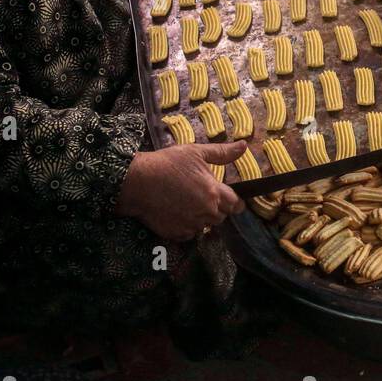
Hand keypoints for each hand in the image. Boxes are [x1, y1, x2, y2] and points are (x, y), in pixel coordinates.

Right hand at [116, 141, 247, 241]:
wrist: (137, 182)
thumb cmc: (167, 164)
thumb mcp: (195, 152)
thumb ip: (222, 153)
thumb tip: (244, 146)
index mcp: (214, 193)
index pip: (236, 205)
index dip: (235, 202)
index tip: (230, 199)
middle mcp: (206, 212)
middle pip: (221, 216)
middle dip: (216, 208)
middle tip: (202, 197)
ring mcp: (191, 225)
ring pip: (205, 226)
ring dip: (202, 218)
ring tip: (188, 204)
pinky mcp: (176, 233)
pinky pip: (189, 234)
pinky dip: (186, 226)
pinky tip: (177, 213)